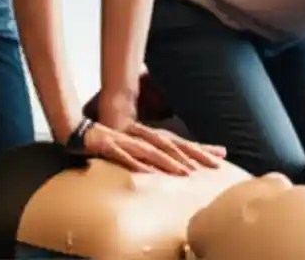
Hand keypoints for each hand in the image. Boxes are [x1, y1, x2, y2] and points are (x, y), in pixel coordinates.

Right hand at [83, 122, 225, 174]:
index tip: (223, 155)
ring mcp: (128, 141)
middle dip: (194, 154)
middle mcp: (143, 137)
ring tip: (185, 172)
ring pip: (153, 151)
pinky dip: (137, 163)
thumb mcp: (139, 148)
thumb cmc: (114, 141)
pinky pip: (125, 157)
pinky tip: (149, 172)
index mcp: (151, 137)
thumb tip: (181, 167)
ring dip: (170, 161)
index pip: (182, 142)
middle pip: (173, 145)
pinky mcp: (111, 146)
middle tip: (214, 164)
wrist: (82, 132)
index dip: (202, 148)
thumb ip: (159, 156)